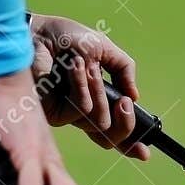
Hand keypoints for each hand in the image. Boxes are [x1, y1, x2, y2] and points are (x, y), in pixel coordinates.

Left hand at [28, 14, 150, 160]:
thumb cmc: (66, 37)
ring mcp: (66, 114)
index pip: (113, 131)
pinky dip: (83, 85)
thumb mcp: (103, 49)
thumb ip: (123, 69)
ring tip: (86, 65)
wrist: (39, 31)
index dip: (130, 145)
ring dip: (99, 91)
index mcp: (94, 100)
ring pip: (99, 122)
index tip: (145, 153)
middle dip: (125, 122)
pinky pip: (82, 108)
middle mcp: (80, 112)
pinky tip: (74, 67)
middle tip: (125, 103)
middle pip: (109, 139)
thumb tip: (135, 97)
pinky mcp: (53, 112)